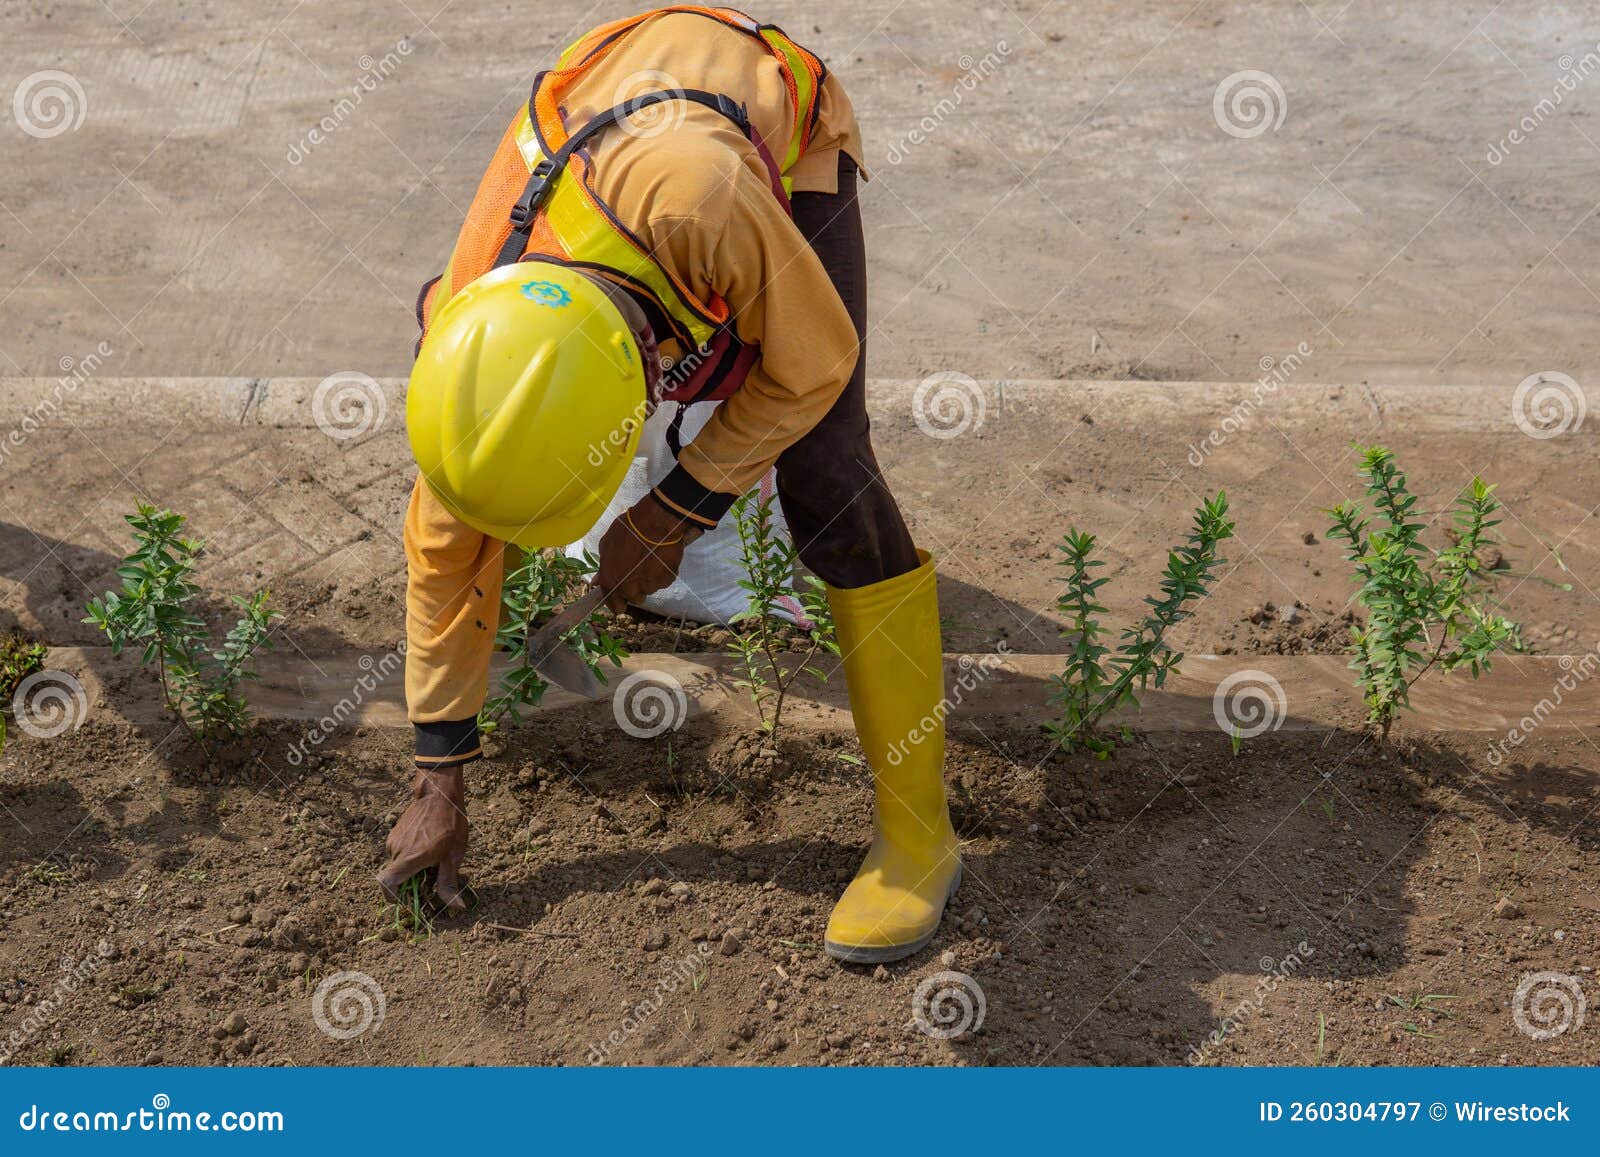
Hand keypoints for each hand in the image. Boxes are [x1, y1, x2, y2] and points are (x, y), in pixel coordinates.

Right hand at [376, 766, 468, 912]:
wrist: (439, 793)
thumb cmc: (450, 823)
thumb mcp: (454, 855)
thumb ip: (449, 883)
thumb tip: (456, 908)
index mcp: (410, 858)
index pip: (386, 884)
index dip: (393, 897)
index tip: (409, 899)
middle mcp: (396, 850)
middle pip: (395, 878)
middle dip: (410, 885)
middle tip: (431, 879)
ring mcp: (393, 841)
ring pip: (397, 866)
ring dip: (411, 870)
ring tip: (432, 860)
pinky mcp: (394, 834)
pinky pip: (398, 853)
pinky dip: (409, 858)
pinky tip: (427, 849)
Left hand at [594, 497, 702, 612]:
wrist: (656, 522)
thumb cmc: (628, 530)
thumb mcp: (607, 545)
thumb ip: (603, 567)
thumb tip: (597, 582)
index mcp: (612, 581)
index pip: (615, 605)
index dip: (618, 603)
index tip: (621, 601)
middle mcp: (630, 588)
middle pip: (635, 598)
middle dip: (637, 588)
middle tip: (638, 569)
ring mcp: (650, 585)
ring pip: (650, 588)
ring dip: (650, 578)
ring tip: (650, 558)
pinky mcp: (667, 579)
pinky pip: (663, 580)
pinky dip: (662, 572)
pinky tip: (660, 557)